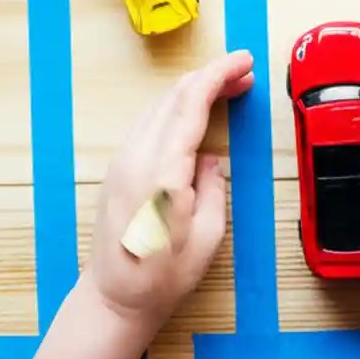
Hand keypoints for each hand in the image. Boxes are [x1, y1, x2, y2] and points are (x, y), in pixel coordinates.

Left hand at [89, 49, 253, 325]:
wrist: (114, 297)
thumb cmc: (163, 276)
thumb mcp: (207, 236)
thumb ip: (213, 188)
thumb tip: (212, 159)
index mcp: (162, 171)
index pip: (190, 104)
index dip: (218, 74)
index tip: (244, 60)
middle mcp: (137, 157)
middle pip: (173, 97)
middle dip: (210, 76)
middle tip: (244, 73)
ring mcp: (122, 161)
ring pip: (158, 106)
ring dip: (192, 91)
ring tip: (226, 89)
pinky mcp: (118, 169)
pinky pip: (148, 124)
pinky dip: (175, 109)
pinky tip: (194, 113)